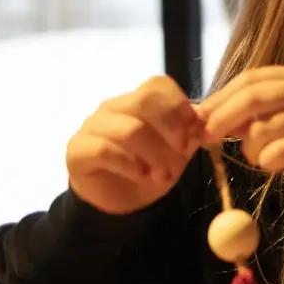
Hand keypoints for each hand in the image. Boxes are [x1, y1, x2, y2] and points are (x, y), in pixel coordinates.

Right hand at [66, 75, 202, 214]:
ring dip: (154, 155)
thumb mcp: (178, 150)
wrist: (121, 198)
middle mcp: (114, 107)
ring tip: (163, 175)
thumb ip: (190, 131)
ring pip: (129, 129)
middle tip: (182, 153)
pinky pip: (103, 150)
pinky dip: (129, 164)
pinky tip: (141, 175)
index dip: (180, 106)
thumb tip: (206, 120)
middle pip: (144, 101)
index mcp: (139, 101)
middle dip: (171, 129)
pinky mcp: (78, 150)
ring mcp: (92, 126)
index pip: (158, 85)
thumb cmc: (151, 167)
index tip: (195, 132)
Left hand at [197, 66, 283, 185]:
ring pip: (263, 130)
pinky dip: (267, 162)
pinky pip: (278, 153)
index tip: (201, 115)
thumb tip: (205, 115)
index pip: (252, 79)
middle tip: (207, 136)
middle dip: (224, 118)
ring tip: (258, 156)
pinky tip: (275, 164)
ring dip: (249, 149)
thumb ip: (256, 108)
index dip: (222, 96)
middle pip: (254, 97)